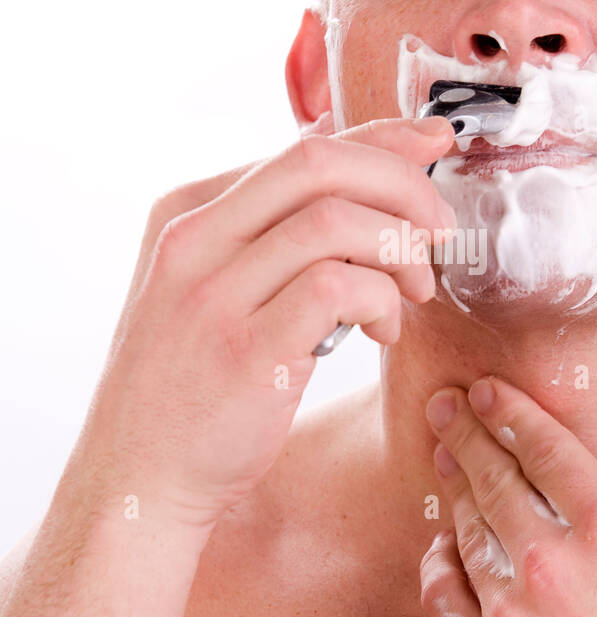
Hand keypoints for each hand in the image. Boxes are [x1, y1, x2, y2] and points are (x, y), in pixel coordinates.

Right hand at [65, 117, 455, 528]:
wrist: (136, 478)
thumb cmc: (188, 385)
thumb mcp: (207, 287)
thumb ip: (266, 231)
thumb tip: (352, 172)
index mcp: (186, 213)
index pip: (301, 146)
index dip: (383, 139)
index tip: (435, 142)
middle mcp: (192, 241)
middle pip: (320, 164)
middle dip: (404, 185)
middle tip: (439, 231)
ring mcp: (214, 295)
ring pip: (336, 221)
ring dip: (399, 250)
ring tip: (413, 292)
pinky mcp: (246, 352)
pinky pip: (339, 288)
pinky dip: (382, 300)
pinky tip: (384, 330)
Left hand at [420, 376, 596, 616]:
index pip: (544, 447)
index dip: (510, 412)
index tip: (487, 391)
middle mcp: (553, 563)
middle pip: (493, 476)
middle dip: (465, 432)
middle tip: (443, 406)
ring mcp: (510, 616)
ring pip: (466, 529)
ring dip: (453, 485)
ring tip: (443, 458)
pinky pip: (441, 594)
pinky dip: (436, 559)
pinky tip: (440, 543)